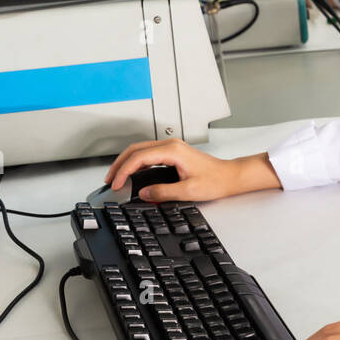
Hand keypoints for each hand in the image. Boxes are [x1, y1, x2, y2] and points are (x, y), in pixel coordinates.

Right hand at [104, 141, 280, 201]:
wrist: (230, 176)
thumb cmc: (216, 181)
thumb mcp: (188, 191)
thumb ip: (162, 192)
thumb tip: (143, 193)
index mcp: (173, 151)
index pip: (139, 158)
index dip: (124, 171)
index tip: (116, 184)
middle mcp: (171, 145)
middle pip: (135, 150)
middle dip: (119, 164)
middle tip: (109, 180)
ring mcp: (172, 148)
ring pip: (140, 150)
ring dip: (126, 162)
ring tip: (116, 177)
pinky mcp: (173, 153)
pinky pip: (148, 154)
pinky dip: (136, 163)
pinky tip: (132, 174)